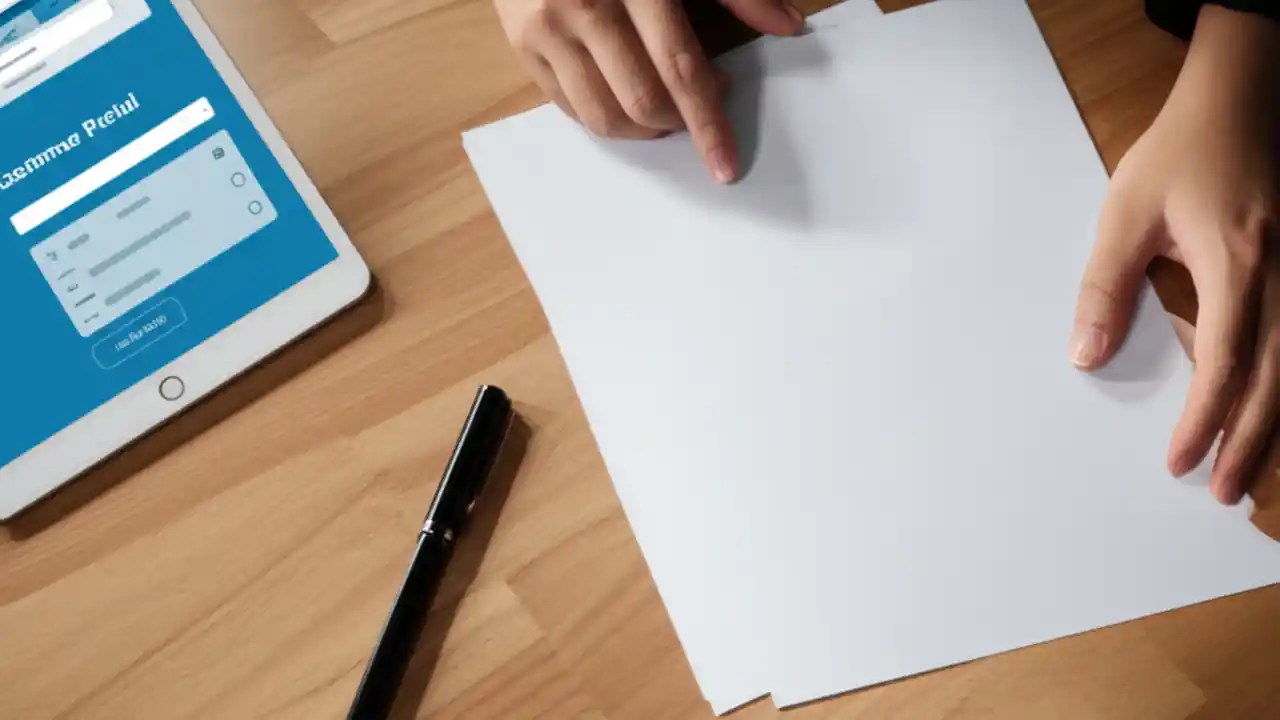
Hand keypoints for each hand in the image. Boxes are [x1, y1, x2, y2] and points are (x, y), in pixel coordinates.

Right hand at [494, 0, 803, 182]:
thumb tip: (788, 27)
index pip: (680, 69)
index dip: (707, 122)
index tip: (725, 164)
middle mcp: (587, 5)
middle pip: (641, 101)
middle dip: (677, 123)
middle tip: (695, 108)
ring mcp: (548, 27)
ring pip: (601, 116)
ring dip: (640, 131)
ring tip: (662, 108)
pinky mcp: (522, 42)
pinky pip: (569, 107)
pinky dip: (604, 115)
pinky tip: (623, 95)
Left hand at [1071, 6, 1279, 504]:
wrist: (1243, 95)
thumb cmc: (1183, 150)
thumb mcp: (1126, 213)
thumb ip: (1104, 287)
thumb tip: (1084, 355)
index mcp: (1238, 266)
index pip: (1225, 363)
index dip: (1204, 420)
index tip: (1179, 461)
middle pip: (1273, 380)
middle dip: (1249, 441)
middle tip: (1227, 492)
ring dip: (1271, 422)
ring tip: (1248, 470)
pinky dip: (1277, 382)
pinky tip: (1262, 407)